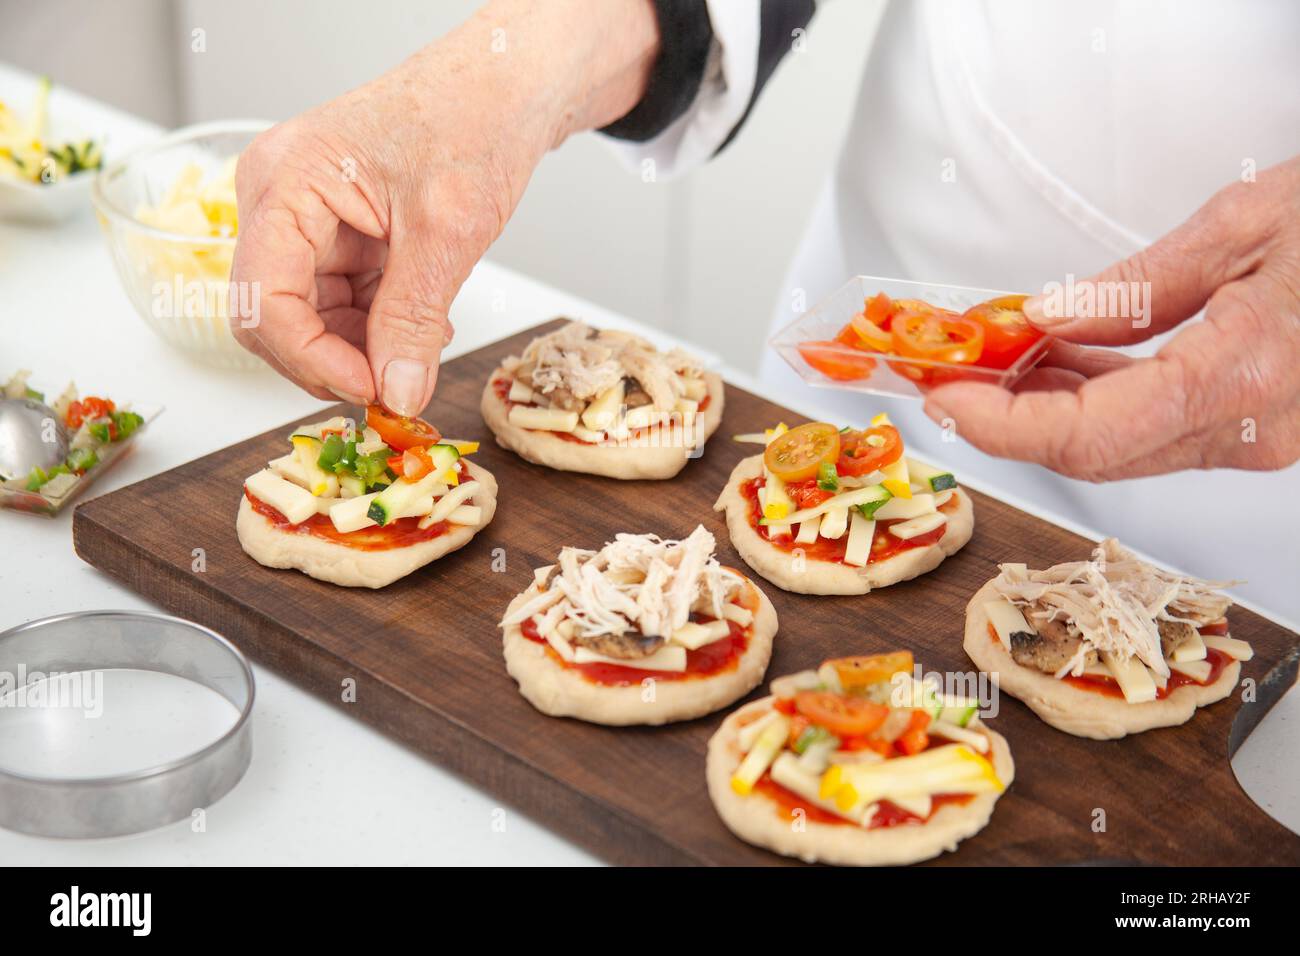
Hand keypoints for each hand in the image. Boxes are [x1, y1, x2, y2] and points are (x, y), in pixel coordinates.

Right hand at [230, 0, 657, 414]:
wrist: (504, 86)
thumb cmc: (472, 120)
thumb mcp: (447, 230)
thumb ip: (413, 318)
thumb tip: (396, 393)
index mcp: (286, 183)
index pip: (262, 300)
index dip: (311, 359)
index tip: (371, 390)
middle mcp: (279, 200)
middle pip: (275, 317)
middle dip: (333, 361)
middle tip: (397, 387)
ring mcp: (305, 219)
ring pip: (311, 318)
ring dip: (363, 349)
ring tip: (422, 347)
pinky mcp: (336, 234)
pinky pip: (341, 302)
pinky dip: (378, 328)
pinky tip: (422, 326)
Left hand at [923, 157, 1299, 480]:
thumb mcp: (1248, 223)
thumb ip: (1135, 286)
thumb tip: (1047, 319)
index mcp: (1245, 376)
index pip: (1087, 436)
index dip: (1001, 426)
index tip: (944, 395)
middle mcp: (1252, 430)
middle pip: (1092, 453)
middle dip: (1006, 419)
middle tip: (946, 374)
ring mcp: (1259, 438)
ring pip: (1120, 445)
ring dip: (1044, 408)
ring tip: (990, 359)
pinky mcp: (1259, 428)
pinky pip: (1154, 429)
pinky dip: (1095, 400)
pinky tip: (1056, 362)